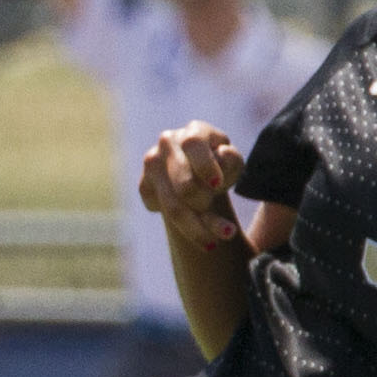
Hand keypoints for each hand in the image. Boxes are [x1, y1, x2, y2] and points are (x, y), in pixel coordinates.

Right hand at [138, 120, 246, 247]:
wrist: (199, 174)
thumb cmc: (220, 166)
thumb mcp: (232, 162)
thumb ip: (231, 161)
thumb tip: (221, 159)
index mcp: (194, 132)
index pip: (194, 145)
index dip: (206, 167)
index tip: (218, 187)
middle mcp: (168, 143)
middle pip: (184, 185)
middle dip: (204, 205)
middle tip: (221, 217)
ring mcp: (152, 164)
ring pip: (171, 206)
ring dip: (195, 229)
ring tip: (214, 244)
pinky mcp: (143, 185)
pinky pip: (158, 209)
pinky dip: (178, 223)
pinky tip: (193, 226)